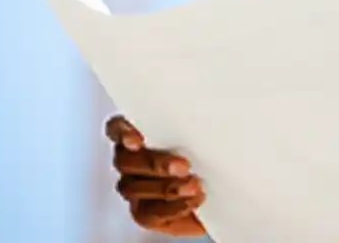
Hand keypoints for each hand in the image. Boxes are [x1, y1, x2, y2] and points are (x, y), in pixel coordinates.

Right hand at [105, 115, 206, 236]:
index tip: (136, 141)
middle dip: (154, 164)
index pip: (116, 128)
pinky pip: (148, 213)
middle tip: (183, 166)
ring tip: (194, 186)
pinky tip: (192, 201)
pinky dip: (172, 208)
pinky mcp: (144, 213)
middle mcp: (131, 161)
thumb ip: (196, 129)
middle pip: (125, 161)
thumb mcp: (206, 137)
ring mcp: (134, 188)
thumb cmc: (211, 156)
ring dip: (166, 188)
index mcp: (140, 136)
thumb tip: (206, 124)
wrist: (222, 193)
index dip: (121, 133)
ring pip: (134, 188)